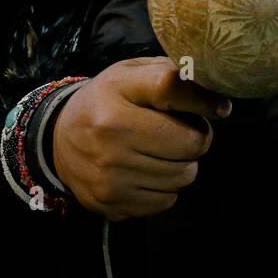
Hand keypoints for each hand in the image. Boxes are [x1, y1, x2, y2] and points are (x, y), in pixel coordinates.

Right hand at [51, 57, 231, 220]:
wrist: (57, 138)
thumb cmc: (106, 100)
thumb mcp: (131, 74)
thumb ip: (173, 76)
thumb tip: (220, 103)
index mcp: (115, 101)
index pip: (175, 92)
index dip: (205, 101)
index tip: (217, 107)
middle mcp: (109, 141)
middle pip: (191, 146)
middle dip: (196, 138)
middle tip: (181, 132)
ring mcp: (109, 177)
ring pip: (183, 177)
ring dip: (181, 164)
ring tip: (161, 151)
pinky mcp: (111, 203)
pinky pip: (166, 201)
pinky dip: (165, 187)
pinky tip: (147, 171)